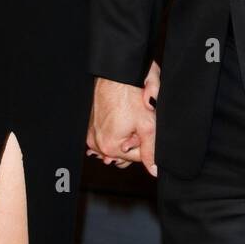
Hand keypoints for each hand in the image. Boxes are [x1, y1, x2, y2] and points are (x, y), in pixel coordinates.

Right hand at [86, 62, 158, 176]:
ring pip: (117, 143)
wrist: (114, 72)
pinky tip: (122, 116)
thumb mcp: (147, 124)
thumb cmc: (130, 93)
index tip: (146, 125)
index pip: (138, 157)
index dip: (147, 141)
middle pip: (126, 153)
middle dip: (136, 140)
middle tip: (138, 119)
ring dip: (126, 134)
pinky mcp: (90, 125)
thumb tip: (154, 171)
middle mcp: (96, 143)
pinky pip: (107, 135)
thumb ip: (151, 150)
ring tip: (129, 116)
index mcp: (110, 146)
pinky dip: (116, 130)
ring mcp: (91, 134)